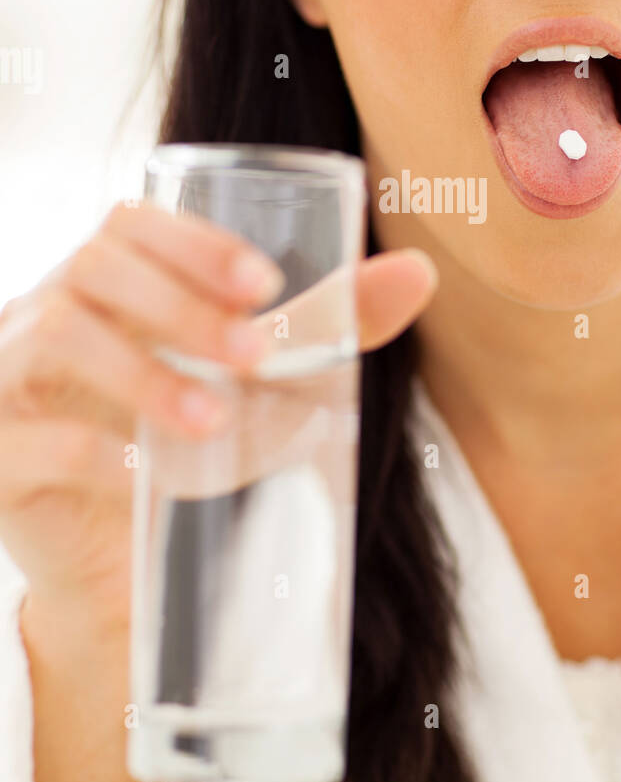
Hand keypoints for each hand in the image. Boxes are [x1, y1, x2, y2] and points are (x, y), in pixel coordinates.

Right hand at [0, 199, 437, 620]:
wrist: (113, 556)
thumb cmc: (186, 442)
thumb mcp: (258, 382)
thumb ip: (326, 326)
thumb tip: (418, 273)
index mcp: (108, 286)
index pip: (129, 224)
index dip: (191, 241)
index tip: (264, 283)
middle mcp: (47, 317)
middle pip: (92, 269)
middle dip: (178, 305)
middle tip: (253, 355)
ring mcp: (9, 381)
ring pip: (54, 339)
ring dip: (140, 374)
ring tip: (212, 420)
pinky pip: (22, 436)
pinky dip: (87, 451)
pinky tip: (141, 476)